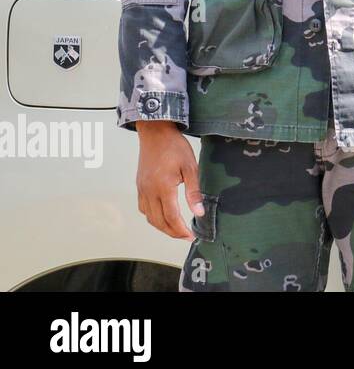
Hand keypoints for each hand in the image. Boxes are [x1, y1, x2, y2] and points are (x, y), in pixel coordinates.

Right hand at [135, 121, 202, 239]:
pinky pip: (143, 208)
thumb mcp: (190, 167)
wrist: (155, 132)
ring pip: (149, 217)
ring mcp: (142, 189)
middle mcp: (149, 191)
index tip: (191, 236)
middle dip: (172, 232)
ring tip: (176, 230)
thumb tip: (199, 212)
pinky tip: (163, 216)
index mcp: (163, 187)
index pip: (171, 216)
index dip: (181, 230)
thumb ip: (194, 191)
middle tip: (186, 236)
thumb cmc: (174, 147)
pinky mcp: (139, 186)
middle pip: (158, 221)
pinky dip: (153, 217)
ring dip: (162, 227)